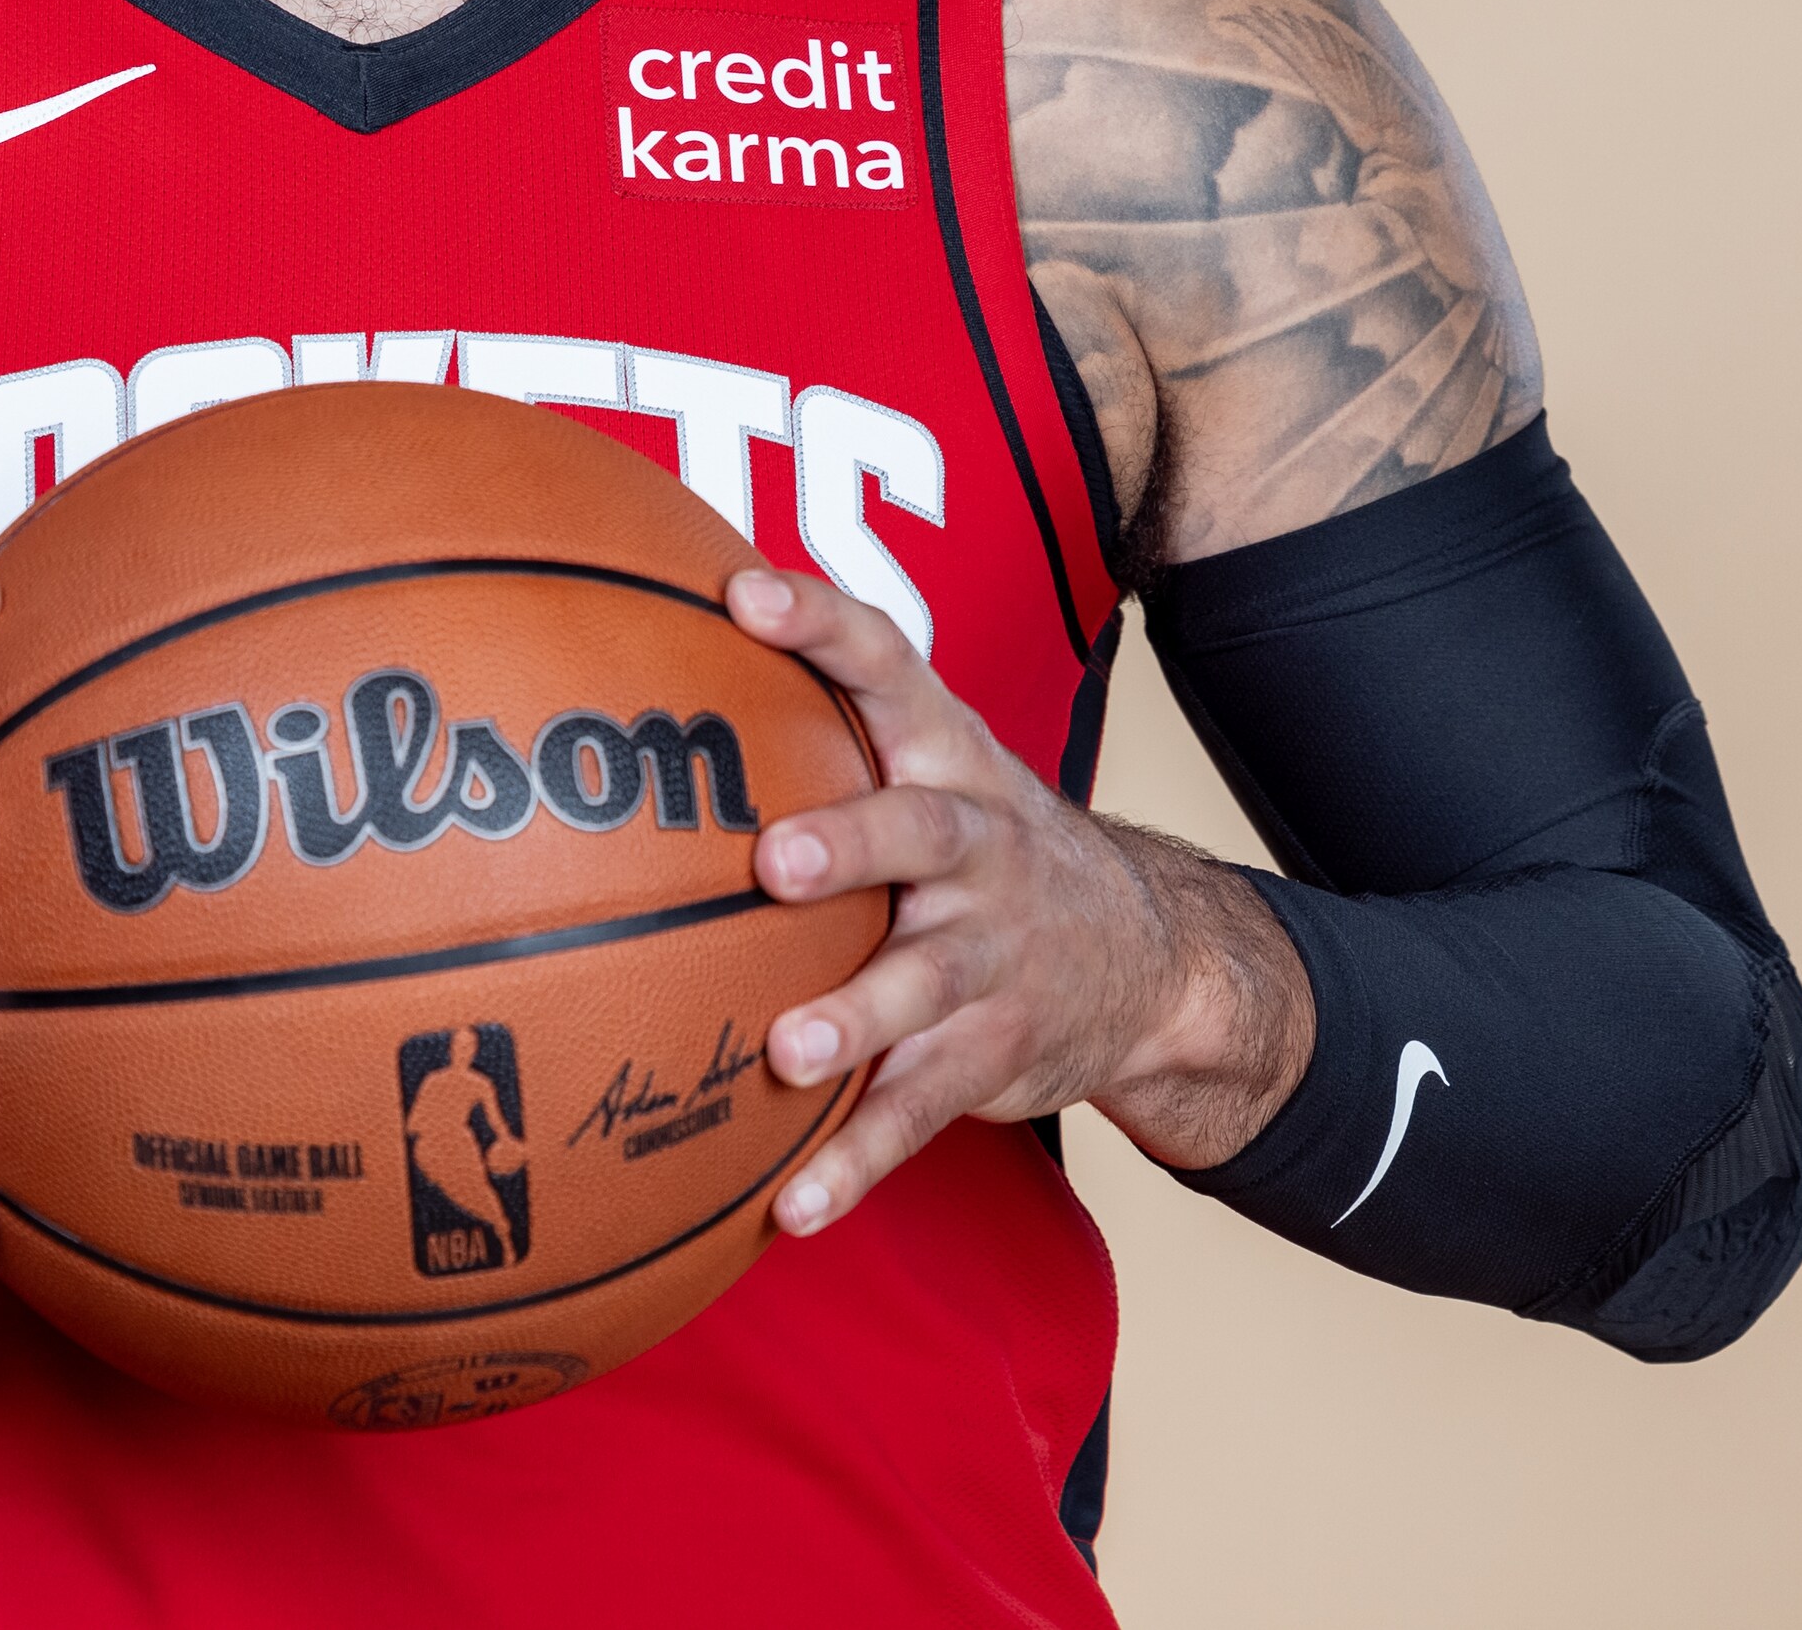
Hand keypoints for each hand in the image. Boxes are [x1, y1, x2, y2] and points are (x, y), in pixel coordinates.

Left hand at [732, 566, 1312, 1233]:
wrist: (1150, 956)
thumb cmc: (979, 841)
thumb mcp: (931, 760)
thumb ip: (818, 711)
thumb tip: (651, 627)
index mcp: (947, 758)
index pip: (886, 665)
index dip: (819, 625)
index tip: (740, 594)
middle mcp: (978, 847)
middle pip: (920, 832)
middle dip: (852, 841)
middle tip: (776, 861)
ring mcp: (992, 956)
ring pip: (925, 984)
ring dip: (855, 1017)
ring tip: (787, 1051)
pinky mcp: (992, 1054)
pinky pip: (917, 1111)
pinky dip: (854, 1161)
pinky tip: (788, 1207)